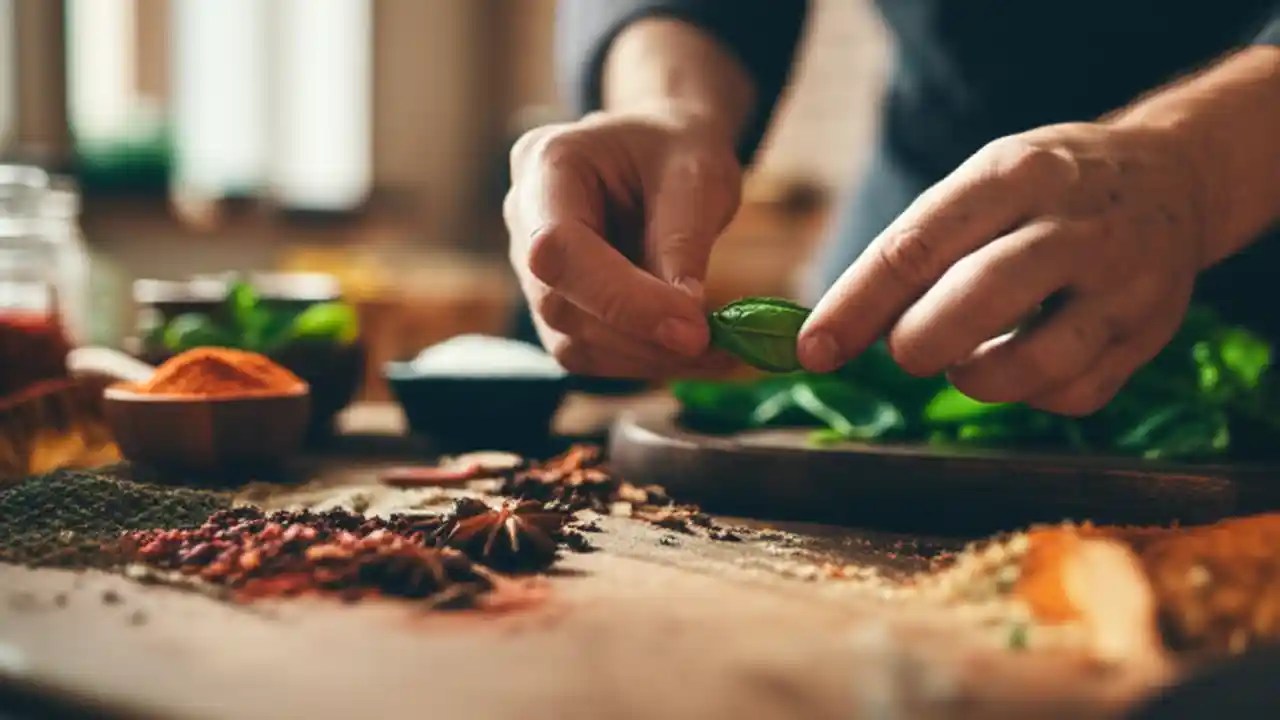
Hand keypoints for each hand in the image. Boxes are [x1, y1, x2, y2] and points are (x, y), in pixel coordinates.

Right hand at [505, 108, 741, 376]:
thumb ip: (685, 241)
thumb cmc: (677, 146)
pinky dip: (646, 360)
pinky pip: (592, 354)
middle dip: (640, 335)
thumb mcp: (697, 172)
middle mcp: (524, 220)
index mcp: (547, 165)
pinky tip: (696, 351)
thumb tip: (685, 319)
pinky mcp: (559, 308)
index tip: (690, 330)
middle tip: (716, 346)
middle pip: (559, 304)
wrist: (663, 150)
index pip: (557, 248)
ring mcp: (533, 271)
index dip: (619, 299)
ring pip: (573, 341)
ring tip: (716, 350)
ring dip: (647, 357)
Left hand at [799, 122, 1209, 414]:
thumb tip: (835, 332)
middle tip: (904, 354)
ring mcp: (1122, 283)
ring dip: (975, 378)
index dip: (857, 304)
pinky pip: (1072, 393)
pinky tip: (1024, 364)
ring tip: (963, 360)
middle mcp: (1075, 225)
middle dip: (920, 343)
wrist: (1172, 179)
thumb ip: (918, 249)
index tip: (813, 349)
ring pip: (1033, 364)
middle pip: (980, 298)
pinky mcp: (1148, 335)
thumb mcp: (984, 184)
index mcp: (1016, 174)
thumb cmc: (1045, 191)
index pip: (919, 245)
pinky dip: (1030, 394)